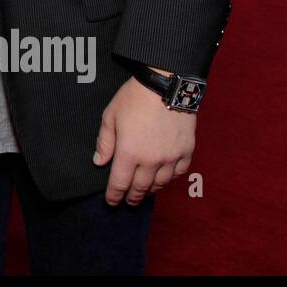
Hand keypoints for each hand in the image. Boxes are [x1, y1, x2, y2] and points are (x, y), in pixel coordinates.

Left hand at [93, 68, 194, 205]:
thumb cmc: (134, 97)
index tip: (111, 202)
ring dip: (151, 190)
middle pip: (140, 188)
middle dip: (132, 197)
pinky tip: (165, 178)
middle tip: (128, 201)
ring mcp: (171, 157)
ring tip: (144, 192)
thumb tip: (99, 162)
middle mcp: (151, 160)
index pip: (119, 183)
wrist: (167, 84)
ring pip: (160, 184)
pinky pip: (179, 173)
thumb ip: (105, 142)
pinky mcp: (186, 151)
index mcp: (129, 152)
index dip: (114, 196)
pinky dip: (170, 179)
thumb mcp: (110, 115)